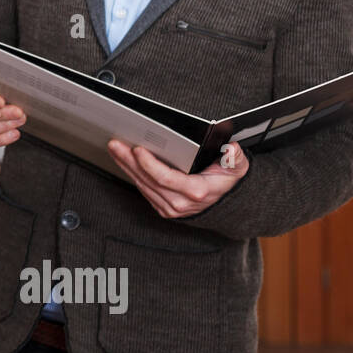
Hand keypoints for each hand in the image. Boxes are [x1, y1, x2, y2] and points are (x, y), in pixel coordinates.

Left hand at [107, 139, 248, 217]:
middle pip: (148, 180)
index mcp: (196, 191)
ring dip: (126, 166)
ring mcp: (170, 207)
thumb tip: (231, 149)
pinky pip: (143, 189)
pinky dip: (132, 174)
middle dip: (129, 161)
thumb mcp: (237, 167)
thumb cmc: (227, 180)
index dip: (149, 164)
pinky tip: (124, 161)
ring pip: (142, 185)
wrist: (226, 203)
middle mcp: (180, 203)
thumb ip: (234, 158)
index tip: (138, 150)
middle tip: (116, 145)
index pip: (166, 178)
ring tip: (115, 149)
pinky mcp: (163, 208)